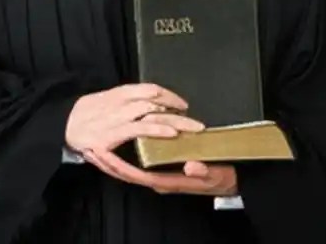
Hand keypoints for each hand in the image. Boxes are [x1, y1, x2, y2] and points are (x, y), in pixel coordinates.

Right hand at [65, 82, 203, 154]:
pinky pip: (138, 130)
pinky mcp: (111, 135)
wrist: (60, 126)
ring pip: (150, 114)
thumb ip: (120, 101)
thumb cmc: (81, 115)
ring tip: (191, 127)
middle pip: (153, 101)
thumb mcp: (100, 101)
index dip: (167, 94)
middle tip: (195, 118)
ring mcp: (115, 119)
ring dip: (174, 120)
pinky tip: (171, 133)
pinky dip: (156, 130)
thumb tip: (143, 103)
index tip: (180, 103)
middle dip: (176, 108)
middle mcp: (118, 103)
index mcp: (115, 94)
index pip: (147, 88)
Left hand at [81, 152, 238, 195]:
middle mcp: (162, 179)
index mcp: (168, 182)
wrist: (236, 180)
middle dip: (109, 161)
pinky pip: (142, 162)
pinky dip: (128, 153)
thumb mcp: (218, 176)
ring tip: (95, 145)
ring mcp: (163, 173)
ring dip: (115, 157)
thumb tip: (190, 168)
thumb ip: (204, 173)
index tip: (101, 158)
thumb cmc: (225, 177)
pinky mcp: (166, 166)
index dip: (118, 168)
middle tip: (88, 149)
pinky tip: (120, 143)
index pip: (137, 177)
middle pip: (130, 172)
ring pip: (133, 166)